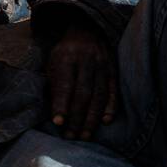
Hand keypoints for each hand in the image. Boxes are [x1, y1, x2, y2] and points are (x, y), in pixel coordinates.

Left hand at [47, 21, 117, 138]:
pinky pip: (114, 90)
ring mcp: (102, 65)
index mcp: (67, 57)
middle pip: (83, 93)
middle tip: (71, 136)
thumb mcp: (52, 63)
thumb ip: (53, 85)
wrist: (87, 30)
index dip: (61, 104)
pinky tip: (106, 121)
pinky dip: (111, 106)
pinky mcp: (113, 69)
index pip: (65, 84)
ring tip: (85, 135)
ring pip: (99, 95)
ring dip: (92, 118)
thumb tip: (55, 113)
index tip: (58, 122)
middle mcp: (86, 60)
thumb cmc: (64, 54)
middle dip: (76, 117)